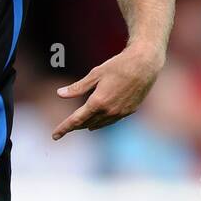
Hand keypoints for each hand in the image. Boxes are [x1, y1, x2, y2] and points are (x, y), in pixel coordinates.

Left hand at [51, 42, 165, 138]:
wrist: (145, 64)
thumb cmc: (118, 65)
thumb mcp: (95, 74)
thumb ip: (77, 87)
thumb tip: (59, 94)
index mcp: (97, 102)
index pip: (76, 120)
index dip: (64, 128)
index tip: (55, 136)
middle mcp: (109, 111)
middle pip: (87, 123)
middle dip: (76, 125)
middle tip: (66, 127)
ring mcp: (120, 113)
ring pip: (100, 124)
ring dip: (89, 124)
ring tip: (82, 125)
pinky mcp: (129, 111)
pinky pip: (112, 121)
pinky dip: (102, 121)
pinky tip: (99, 119)